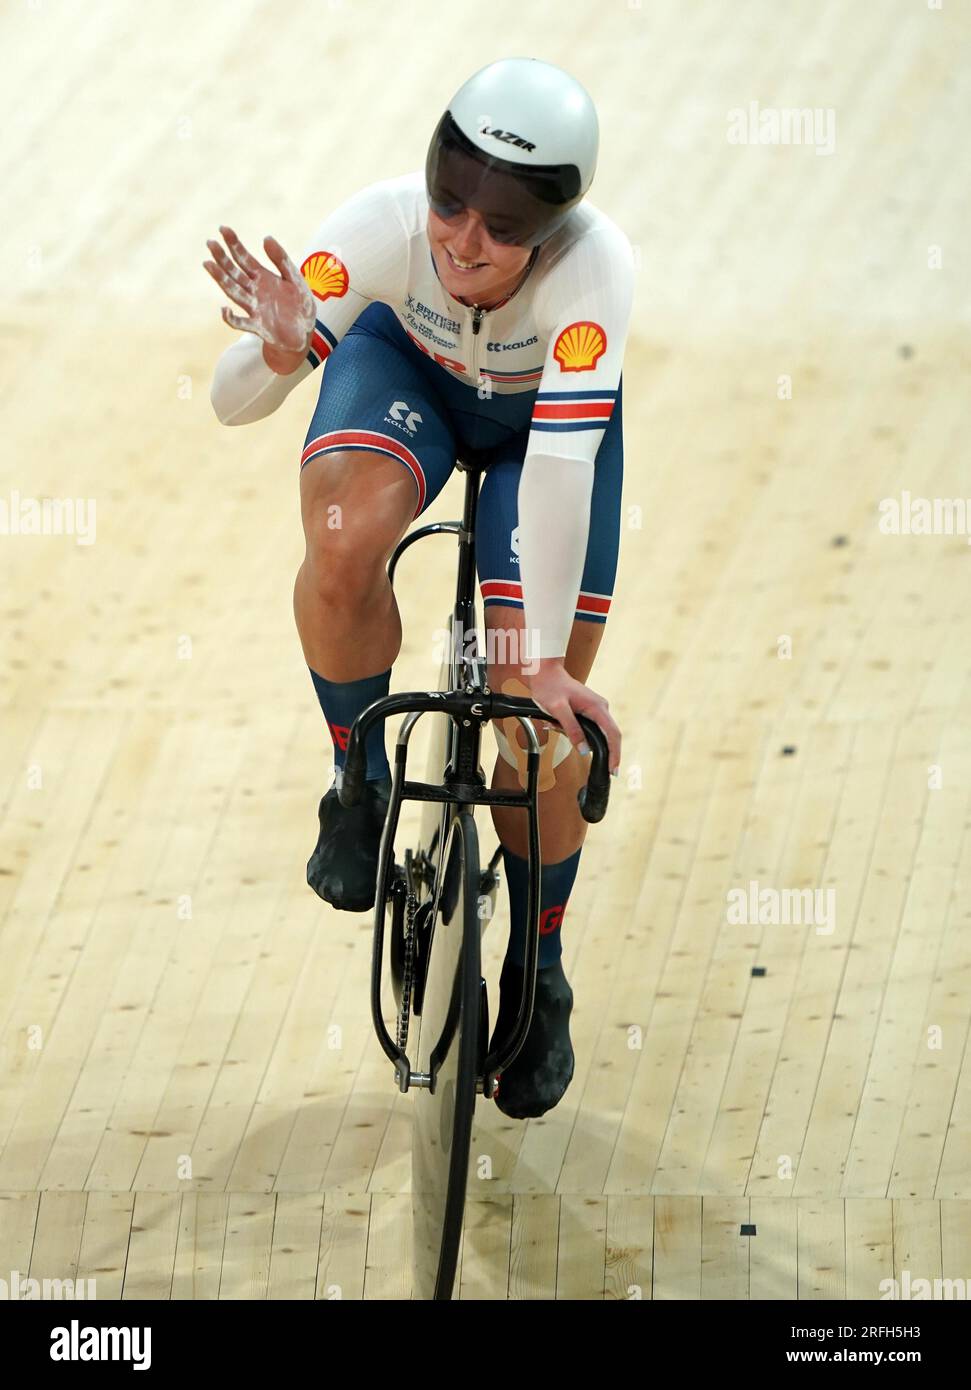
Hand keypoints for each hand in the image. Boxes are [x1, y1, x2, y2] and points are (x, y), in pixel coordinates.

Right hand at [202, 226, 315, 371]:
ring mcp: (254, 308)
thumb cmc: (299, 305)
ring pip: (233, 292)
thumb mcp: (295, 279)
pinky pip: (241, 323)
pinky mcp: (258, 326)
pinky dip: (231, 318)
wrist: (304, 333)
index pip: (244, 258)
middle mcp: (254, 290)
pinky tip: (224, 310)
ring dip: (220, 279)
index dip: (234, 244)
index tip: (223, 228)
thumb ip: (282, 260)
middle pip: (234, 272)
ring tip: (208, 264)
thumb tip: (266, 237)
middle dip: (222, 258)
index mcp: (262, 277)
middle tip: (210, 242)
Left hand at [525, 658, 620, 775]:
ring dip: (581, 738)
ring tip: (556, 726)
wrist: (545, 673)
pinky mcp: (589, 710)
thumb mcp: (558, 710)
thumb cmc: (550, 687)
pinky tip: (556, 724)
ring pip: (596, 732)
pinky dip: (576, 732)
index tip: (613, 769)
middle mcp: (600, 707)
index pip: (612, 734)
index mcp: (597, 706)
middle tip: (604, 768)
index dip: (615, 753)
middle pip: (609, 735)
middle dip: (604, 752)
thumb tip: (585, 749)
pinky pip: (588, 727)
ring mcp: (596, 708)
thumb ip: (572, 729)